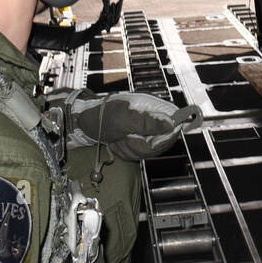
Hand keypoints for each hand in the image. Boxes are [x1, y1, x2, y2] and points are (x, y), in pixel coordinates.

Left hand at [67, 92, 202, 159]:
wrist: (85, 121)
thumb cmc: (102, 115)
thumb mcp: (123, 118)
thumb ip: (148, 122)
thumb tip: (171, 123)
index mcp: (155, 107)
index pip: (176, 125)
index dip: (164, 137)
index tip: (147, 139)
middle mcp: (154, 118)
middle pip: (163, 143)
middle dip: (140, 145)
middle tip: (124, 136)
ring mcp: (147, 131)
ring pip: (150, 152)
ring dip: (130, 149)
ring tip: (118, 138)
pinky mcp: (139, 141)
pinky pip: (139, 155)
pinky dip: (125, 152)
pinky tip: (117, 142)